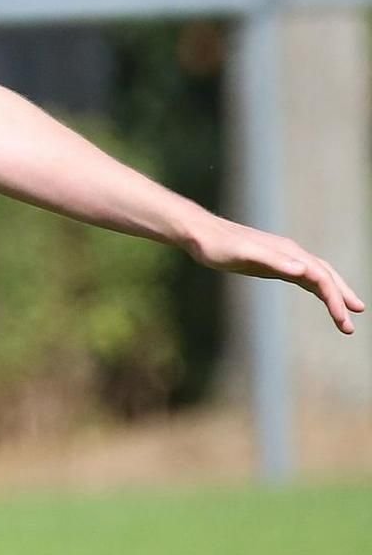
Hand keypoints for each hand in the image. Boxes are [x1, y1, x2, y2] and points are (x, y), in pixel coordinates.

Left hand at [189, 215, 363, 333]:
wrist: (200, 234)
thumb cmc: (218, 245)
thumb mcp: (243, 254)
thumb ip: (273, 261)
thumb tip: (303, 270)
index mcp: (289, 252)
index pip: (321, 277)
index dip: (334, 298)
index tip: (344, 319)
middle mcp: (291, 253)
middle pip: (326, 275)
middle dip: (341, 297)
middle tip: (355, 319)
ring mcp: (283, 258)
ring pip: (317, 276)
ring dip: (332, 294)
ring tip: (346, 315)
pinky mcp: (273, 264)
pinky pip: (302, 277)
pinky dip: (316, 288)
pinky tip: (321, 296)